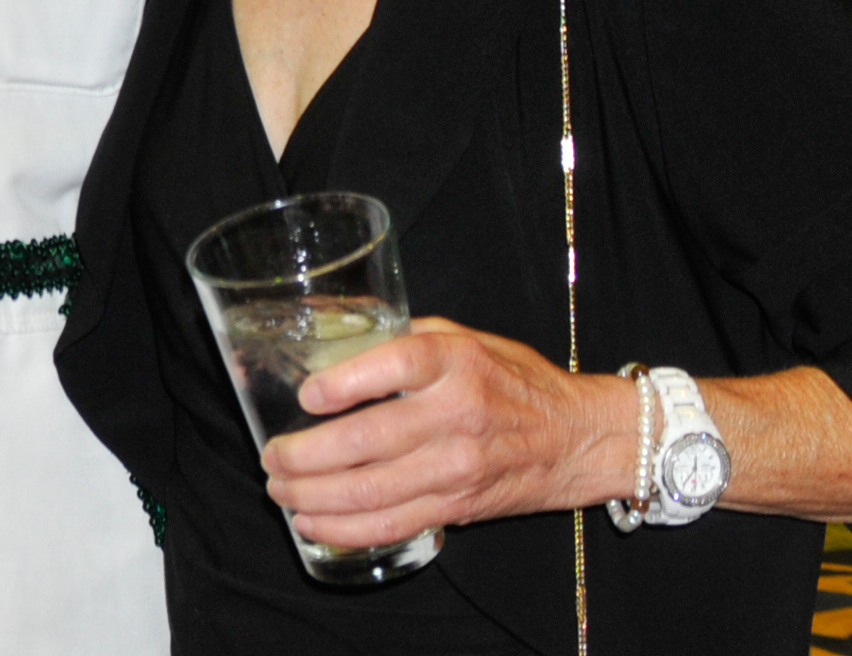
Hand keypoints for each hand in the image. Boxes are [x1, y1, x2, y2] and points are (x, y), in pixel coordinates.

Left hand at [263, 317, 636, 551]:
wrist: (581, 437)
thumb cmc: (512, 379)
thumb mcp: (460, 336)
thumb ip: (397, 335)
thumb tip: (318, 323)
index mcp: (454, 361)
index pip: (394, 366)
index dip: (343, 383)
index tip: (305, 395)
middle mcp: (456, 414)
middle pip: (367, 441)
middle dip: (304, 455)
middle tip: (270, 457)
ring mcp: (458, 466)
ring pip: (372, 491)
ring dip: (313, 497)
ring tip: (279, 490)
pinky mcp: (459, 505)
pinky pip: (394, 524)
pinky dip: (346, 529)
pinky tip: (312, 524)